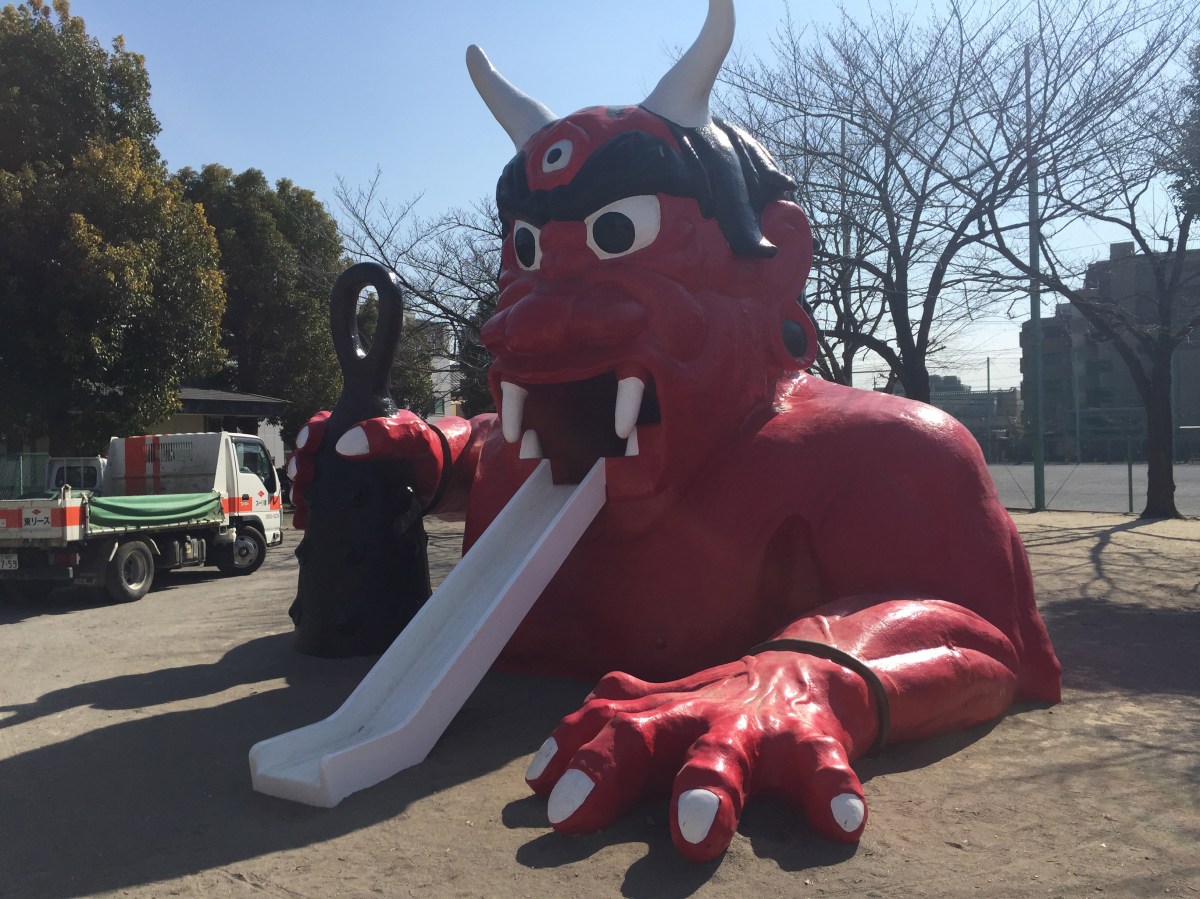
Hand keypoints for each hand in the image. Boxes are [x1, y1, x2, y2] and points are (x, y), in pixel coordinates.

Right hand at [287, 410, 445, 527]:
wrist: (445, 485)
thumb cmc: (429, 452)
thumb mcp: (414, 436)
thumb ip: (387, 435)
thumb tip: (346, 445)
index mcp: (358, 428)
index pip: (325, 425)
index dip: (311, 432)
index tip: (308, 444)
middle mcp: (347, 451)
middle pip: (311, 454)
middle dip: (301, 464)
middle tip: (304, 476)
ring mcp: (348, 477)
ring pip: (313, 480)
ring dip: (302, 489)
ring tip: (302, 501)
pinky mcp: (352, 501)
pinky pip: (325, 505)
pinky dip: (312, 513)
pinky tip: (304, 523)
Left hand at [523, 652, 879, 861]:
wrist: (812, 670)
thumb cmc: (719, 708)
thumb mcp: (661, 711)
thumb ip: (607, 734)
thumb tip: (539, 777)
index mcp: (655, 715)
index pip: (599, 728)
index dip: (569, 758)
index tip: (542, 799)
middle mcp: (694, 718)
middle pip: (641, 736)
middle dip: (605, 773)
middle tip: (571, 817)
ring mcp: (753, 731)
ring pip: (723, 756)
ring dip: (706, 790)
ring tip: (696, 837)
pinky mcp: (814, 744)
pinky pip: (824, 768)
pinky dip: (833, 791)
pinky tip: (841, 823)